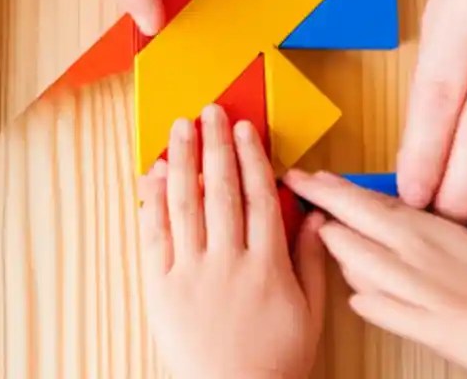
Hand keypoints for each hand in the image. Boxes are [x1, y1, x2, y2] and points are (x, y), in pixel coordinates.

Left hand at [138, 106, 325, 378]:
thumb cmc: (276, 360)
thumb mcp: (310, 312)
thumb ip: (309, 260)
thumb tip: (313, 215)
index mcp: (268, 265)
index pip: (258, 197)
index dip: (250, 158)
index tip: (244, 129)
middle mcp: (229, 262)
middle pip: (221, 190)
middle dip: (215, 145)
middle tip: (210, 111)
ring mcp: (192, 273)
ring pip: (186, 204)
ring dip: (183, 161)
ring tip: (180, 129)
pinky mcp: (162, 288)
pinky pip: (155, 236)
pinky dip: (153, 202)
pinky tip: (154, 175)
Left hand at [286, 169, 466, 378]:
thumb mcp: (462, 239)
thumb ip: (420, 223)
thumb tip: (384, 204)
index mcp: (429, 228)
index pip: (367, 199)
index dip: (331, 187)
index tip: (307, 176)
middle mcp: (417, 254)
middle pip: (351, 221)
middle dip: (319, 203)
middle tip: (297, 189)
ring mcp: (415, 290)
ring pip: (353, 262)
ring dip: (338, 252)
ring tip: (334, 244)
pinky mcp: (419, 324)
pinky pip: (373, 308)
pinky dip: (363, 299)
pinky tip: (360, 295)